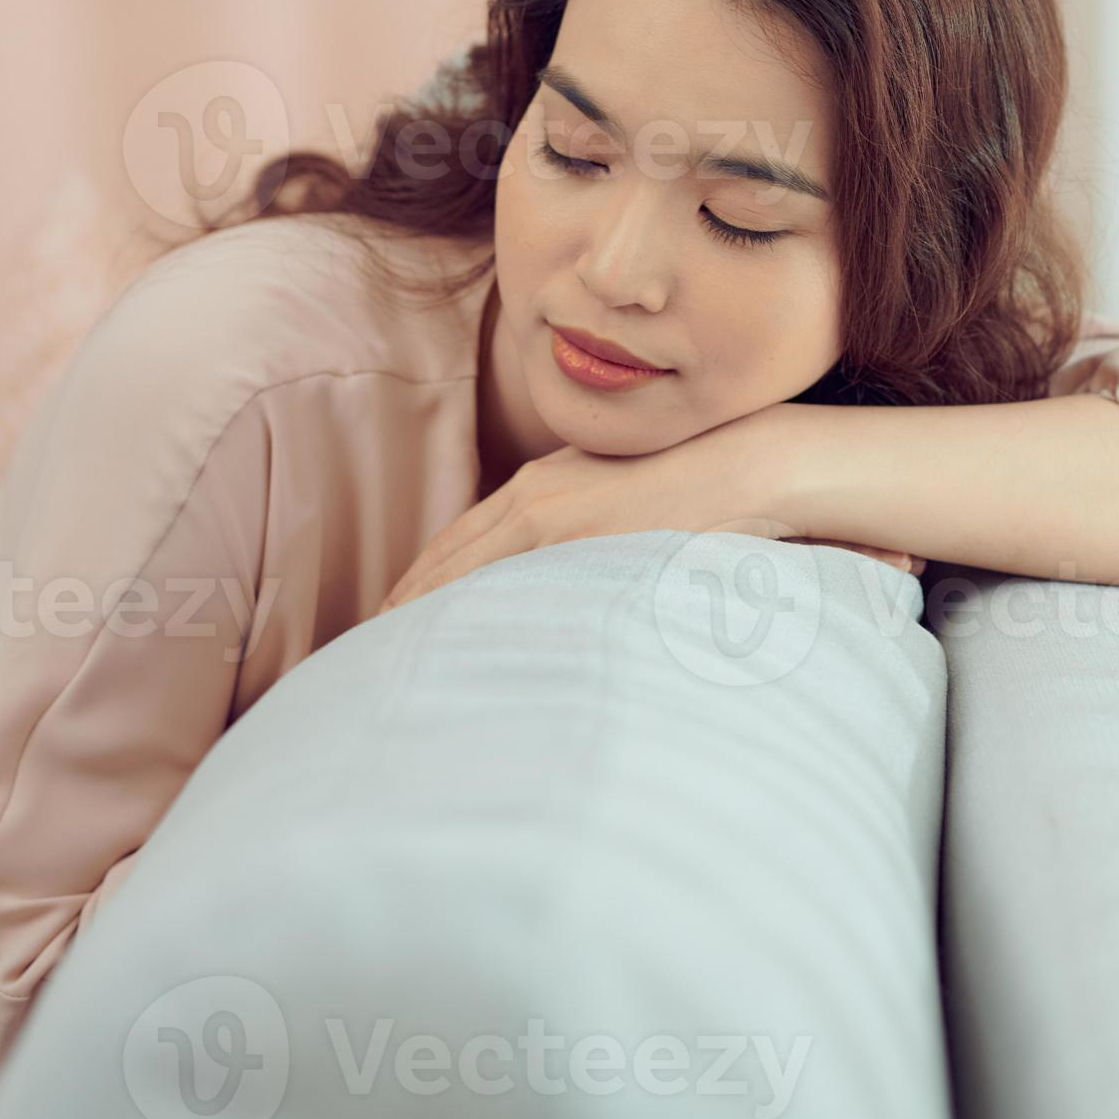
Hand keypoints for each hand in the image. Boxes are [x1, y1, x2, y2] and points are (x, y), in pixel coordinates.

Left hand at [383, 410, 917, 611]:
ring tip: (385, 654)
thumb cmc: (707, 490)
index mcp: (545, 484)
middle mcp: (534, 493)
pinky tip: (441, 644)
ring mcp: (550, 512)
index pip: (466, 540)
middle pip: (449, 556)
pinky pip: (501, 579)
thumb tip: (573, 581)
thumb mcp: (633, 504)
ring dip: (421, 612)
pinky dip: (463, 611)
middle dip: (406, 600)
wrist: (751, 463)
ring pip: (463, 570)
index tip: (395, 614)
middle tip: (367, 645)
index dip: (425, 578)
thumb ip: (591, 533)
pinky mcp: (571, 533)